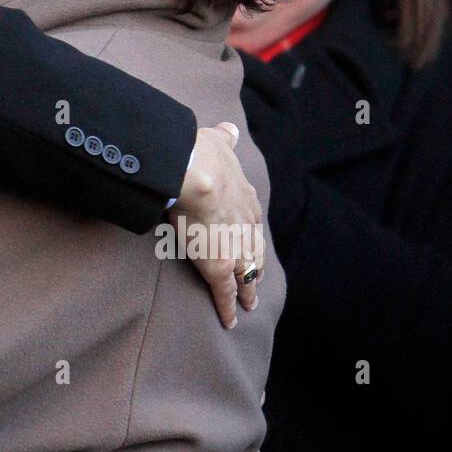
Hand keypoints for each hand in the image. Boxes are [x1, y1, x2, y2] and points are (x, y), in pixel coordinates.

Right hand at [175, 123, 265, 329]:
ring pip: (247, 275)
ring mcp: (236, 249)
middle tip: (256, 280)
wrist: (195, 172)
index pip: (252, 222)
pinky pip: (226, 293)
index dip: (252, 235)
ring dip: (248, 290)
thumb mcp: (218, 142)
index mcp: (246, 199)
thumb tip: (230, 131)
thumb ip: (224, 140)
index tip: (251, 243)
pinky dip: (229, 308)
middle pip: (255, 252)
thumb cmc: (202, 156)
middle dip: (256, 267)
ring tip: (248, 304)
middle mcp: (247, 226)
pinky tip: (231, 320)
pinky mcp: (220, 268)